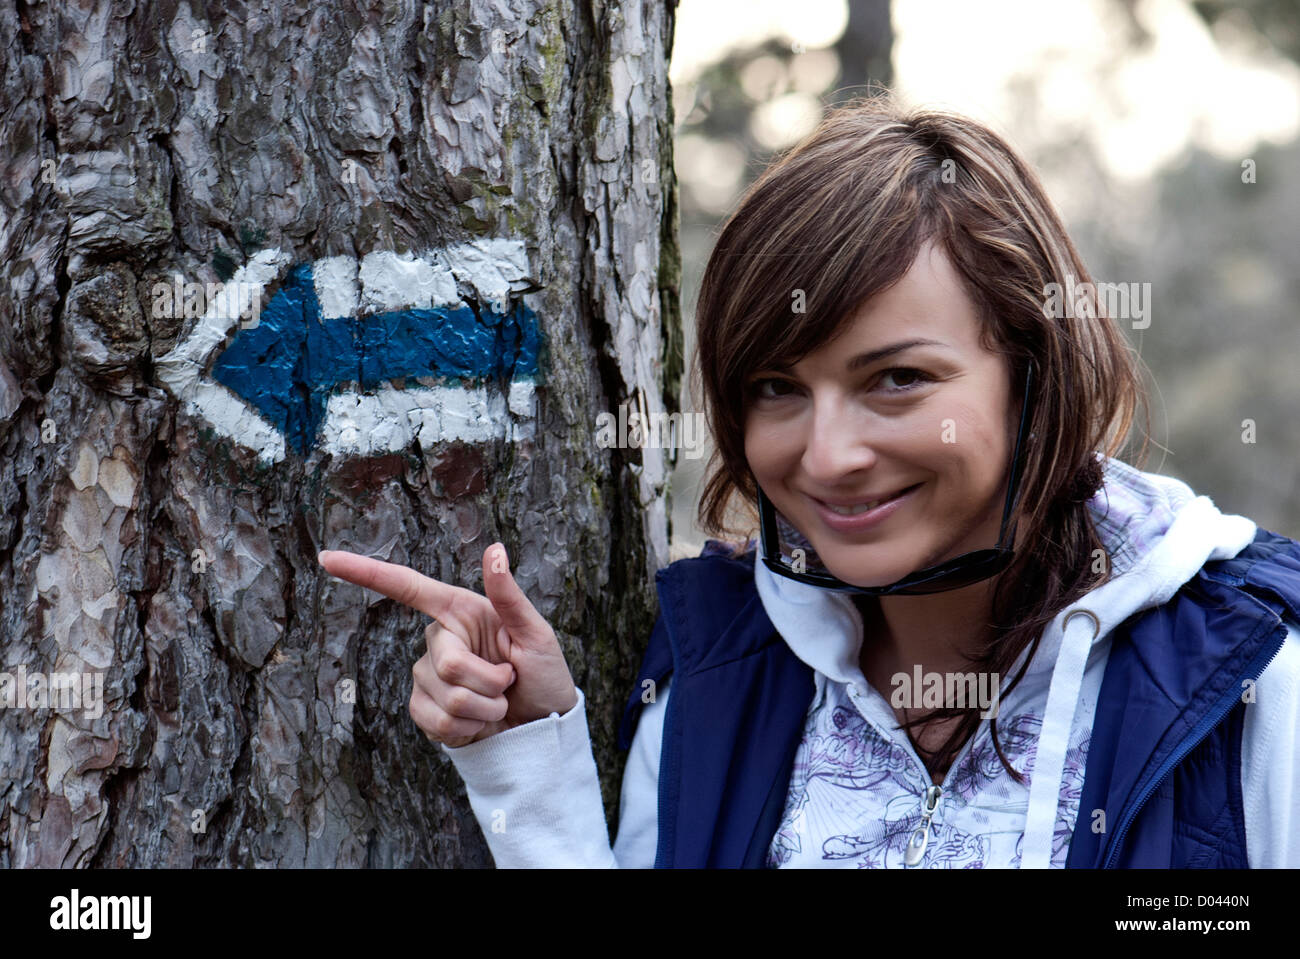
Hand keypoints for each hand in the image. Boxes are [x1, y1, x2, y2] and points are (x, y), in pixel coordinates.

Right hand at [317, 542, 578, 746]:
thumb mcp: (537, 633)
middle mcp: (439, 641)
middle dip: (488, 682)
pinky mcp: (423, 709)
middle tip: (509, 683)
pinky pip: (435, 722)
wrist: (542, 727)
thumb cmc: (544, 673)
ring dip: (484, 708)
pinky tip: (480, 723)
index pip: (406, 587)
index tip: (327, 558)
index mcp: (460, 611)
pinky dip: (468, 727)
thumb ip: (510, 596)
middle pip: (447, 664)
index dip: (366, 572)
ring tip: (499, 703)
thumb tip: (495, 550)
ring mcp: (427, 676)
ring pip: (445, 697)